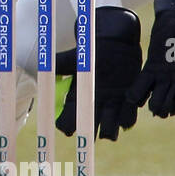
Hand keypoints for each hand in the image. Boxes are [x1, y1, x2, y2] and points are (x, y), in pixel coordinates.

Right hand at [54, 6, 142, 139]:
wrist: (116, 42)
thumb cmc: (94, 49)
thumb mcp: (77, 57)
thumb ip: (62, 62)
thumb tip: (46, 64)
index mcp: (78, 97)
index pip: (68, 120)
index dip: (66, 126)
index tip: (67, 127)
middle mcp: (94, 105)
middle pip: (89, 130)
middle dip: (90, 133)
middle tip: (93, 126)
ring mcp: (111, 105)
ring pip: (109, 129)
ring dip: (110, 130)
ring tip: (112, 121)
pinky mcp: (127, 102)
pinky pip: (128, 119)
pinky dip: (127, 119)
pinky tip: (126, 108)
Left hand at [126, 0, 174, 117]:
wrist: (171, 25)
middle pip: (174, 93)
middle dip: (169, 103)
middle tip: (164, 112)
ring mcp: (164, 74)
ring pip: (161, 93)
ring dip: (158, 103)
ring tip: (154, 111)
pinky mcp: (150, 71)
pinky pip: (146, 84)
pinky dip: (142, 93)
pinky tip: (136, 101)